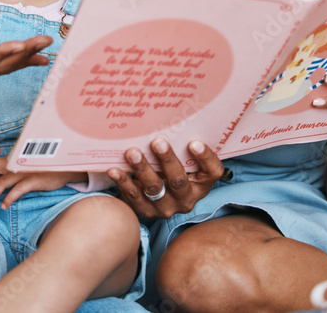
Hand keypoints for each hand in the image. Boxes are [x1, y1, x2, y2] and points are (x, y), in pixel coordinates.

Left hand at [0, 159, 80, 209]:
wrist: (64, 168)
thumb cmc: (42, 170)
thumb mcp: (24, 170)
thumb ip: (10, 174)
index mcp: (11, 162)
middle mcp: (15, 165)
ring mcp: (24, 171)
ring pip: (2, 183)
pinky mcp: (33, 179)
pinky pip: (18, 190)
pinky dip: (9, 198)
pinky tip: (5, 206)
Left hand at [107, 139, 224, 219]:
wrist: (152, 200)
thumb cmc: (170, 172)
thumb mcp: (182, 163)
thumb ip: (181, 147)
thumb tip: (169, 115)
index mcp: (201, 184)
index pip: (212, 172)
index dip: (205, 158)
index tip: (194, 142)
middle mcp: (185, 199)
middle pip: (179, 181)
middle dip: (167, 160)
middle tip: (157, 142)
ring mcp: (165, 207)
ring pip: (154, 188)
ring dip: (142, 169)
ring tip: (132, 152)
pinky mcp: (145, 211)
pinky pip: (133, 196)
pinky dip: (123, 181)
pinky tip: (115, 169)